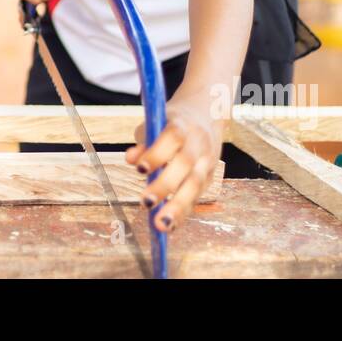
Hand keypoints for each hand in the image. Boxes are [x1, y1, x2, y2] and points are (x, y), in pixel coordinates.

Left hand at [125, 94, 222, 231]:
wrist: (207, 114)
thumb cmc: (171, 122)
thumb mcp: (155, 123)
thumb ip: (143, 141)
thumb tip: (130, 159)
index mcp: (183, 124)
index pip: (172, 138)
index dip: (157, 153)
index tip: (140, 169)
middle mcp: (199, 143)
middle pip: (185, 165)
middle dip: (165, 185)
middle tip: (146, 202)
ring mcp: (207, 161)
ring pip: (196, 185)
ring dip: (178, 207)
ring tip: (161, 224)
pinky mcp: (211, 177)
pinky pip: (197, 196)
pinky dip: (183, 213)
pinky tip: (169, 226)